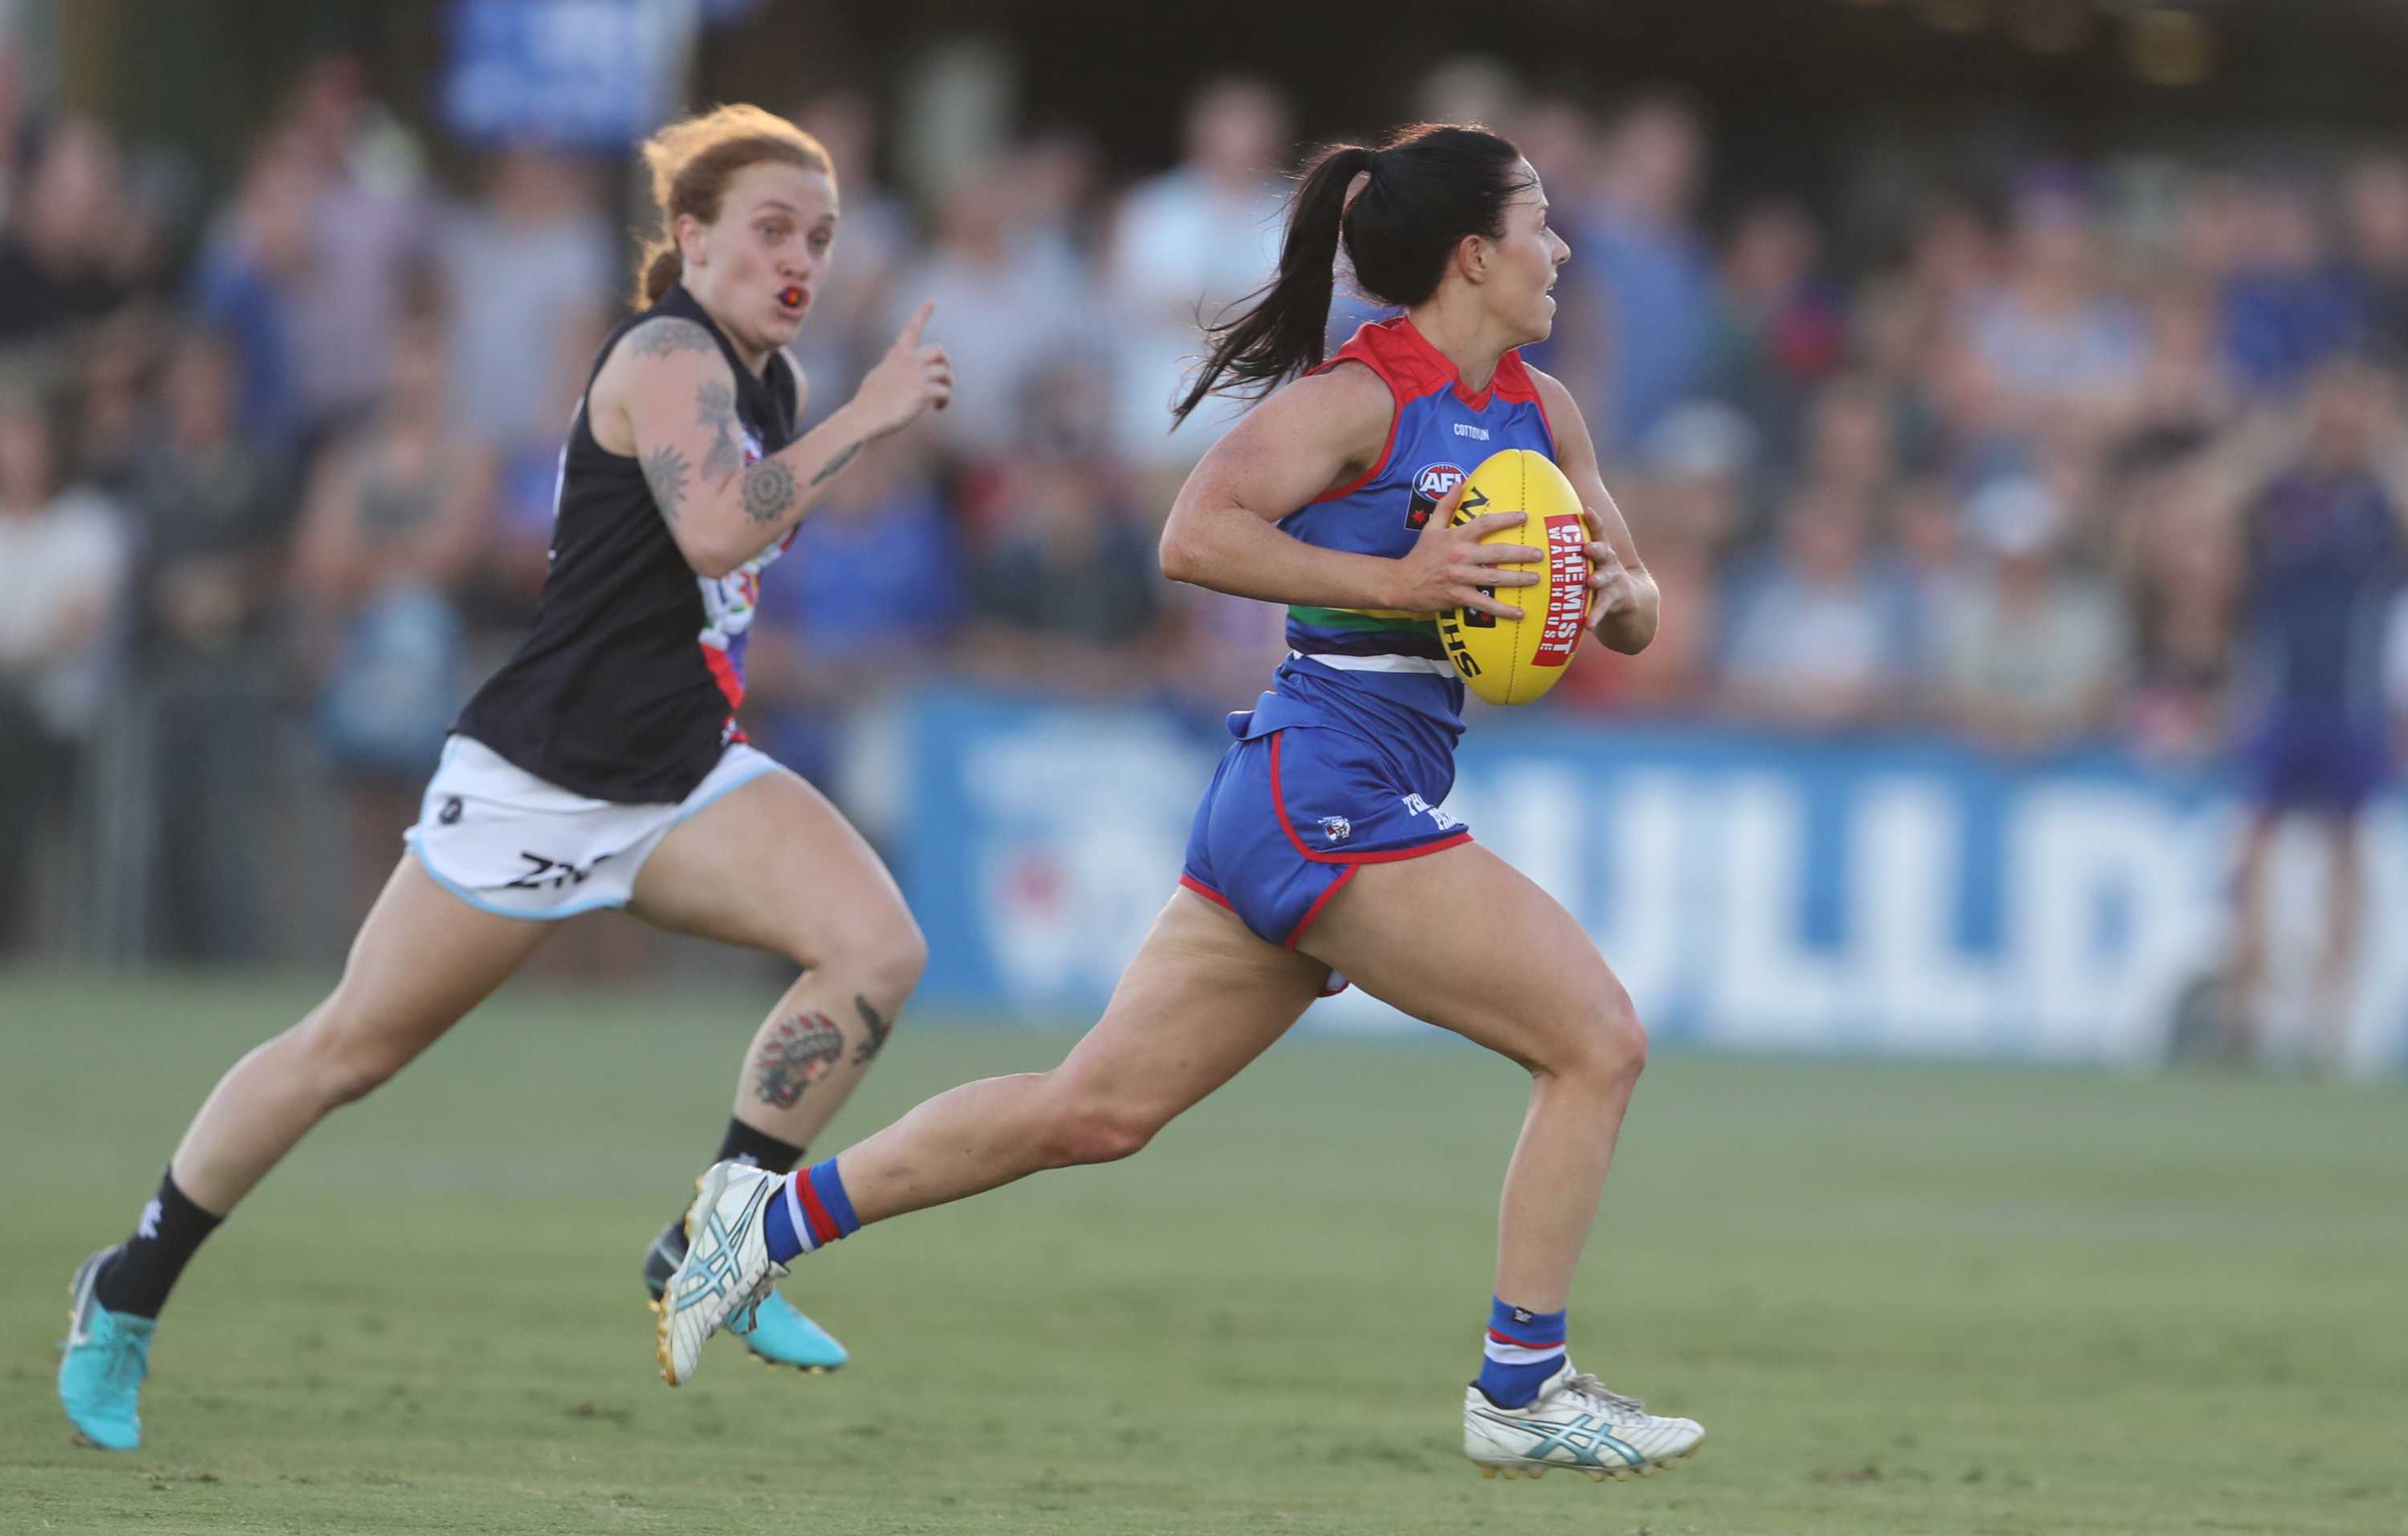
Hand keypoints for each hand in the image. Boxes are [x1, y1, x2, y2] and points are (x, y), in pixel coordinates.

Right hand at [850, 300, 952, 437]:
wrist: (866, 417)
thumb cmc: (869, 400)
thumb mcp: (878, 374)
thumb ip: (889, 363)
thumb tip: (891, 354)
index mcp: (897, 355)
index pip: (911, 329)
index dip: (922, 313)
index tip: (932, 300)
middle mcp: (909, 361)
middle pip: (939, 351)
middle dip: (945, 363)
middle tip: (943, 378)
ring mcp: (917, 376)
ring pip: (946, 373)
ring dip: (948, 385)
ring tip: (940, 398)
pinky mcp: (923, 393)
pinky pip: (945, 392)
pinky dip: (945, 400)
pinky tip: (938, 408)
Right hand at [1390, 476, 1539, 617]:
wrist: (1402, 583)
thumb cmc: (1421, 554)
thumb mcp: (1431, 527)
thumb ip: (1446, 504)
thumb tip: (1459, 481)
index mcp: (1456, 538)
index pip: (1484, 524)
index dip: (1505, 519)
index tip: (1524, 517)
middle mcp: (1460, 557)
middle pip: (1496, 554)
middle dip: (1520, 554)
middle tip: (1539, 554)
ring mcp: (1460, 578)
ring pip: (1493, 579)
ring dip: (1517, 579)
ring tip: (1536, 579)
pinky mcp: (1458, 597)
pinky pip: (1484, 604)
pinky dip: (1502, 610)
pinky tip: (1519, 613)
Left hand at [1583, 507, 1645, 628]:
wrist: (1630, 598)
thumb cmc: (1599, 574)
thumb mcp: (1591, 561)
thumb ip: (1573, 549)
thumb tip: (1543, 529)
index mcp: (1602, 551)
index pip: (1599, 533)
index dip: (1595, 522)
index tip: (1588, 511)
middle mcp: (1610, 563)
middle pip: (1605, 553)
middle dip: (1596, 549)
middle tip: (1587, 548)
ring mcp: (1614, 581)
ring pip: (1606, 579)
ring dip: (1599, 579)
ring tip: (1591, 582)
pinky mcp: (1615, 601)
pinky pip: (1603, 608)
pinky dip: (1595, 616)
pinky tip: (1587, 624)